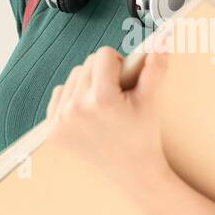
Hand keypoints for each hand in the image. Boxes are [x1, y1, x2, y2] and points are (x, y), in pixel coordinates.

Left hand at [44, 41, 172, 194]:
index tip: (126, 83)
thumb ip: (155, 67)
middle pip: (87, 64)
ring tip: (103, 106)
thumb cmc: (143, 136)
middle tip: (118, 97)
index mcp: (101, 98)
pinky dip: (72, 98)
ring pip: (73, 77)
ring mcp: (61, 121)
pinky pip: (59, 95)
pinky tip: (88, 114)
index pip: (104, 54)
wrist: (133, 174)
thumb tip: (162, 40)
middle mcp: (76, 108)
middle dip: (104, 73)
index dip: (120, 64)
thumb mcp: (150, 100)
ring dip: (88, 84)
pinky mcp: (53, 131)